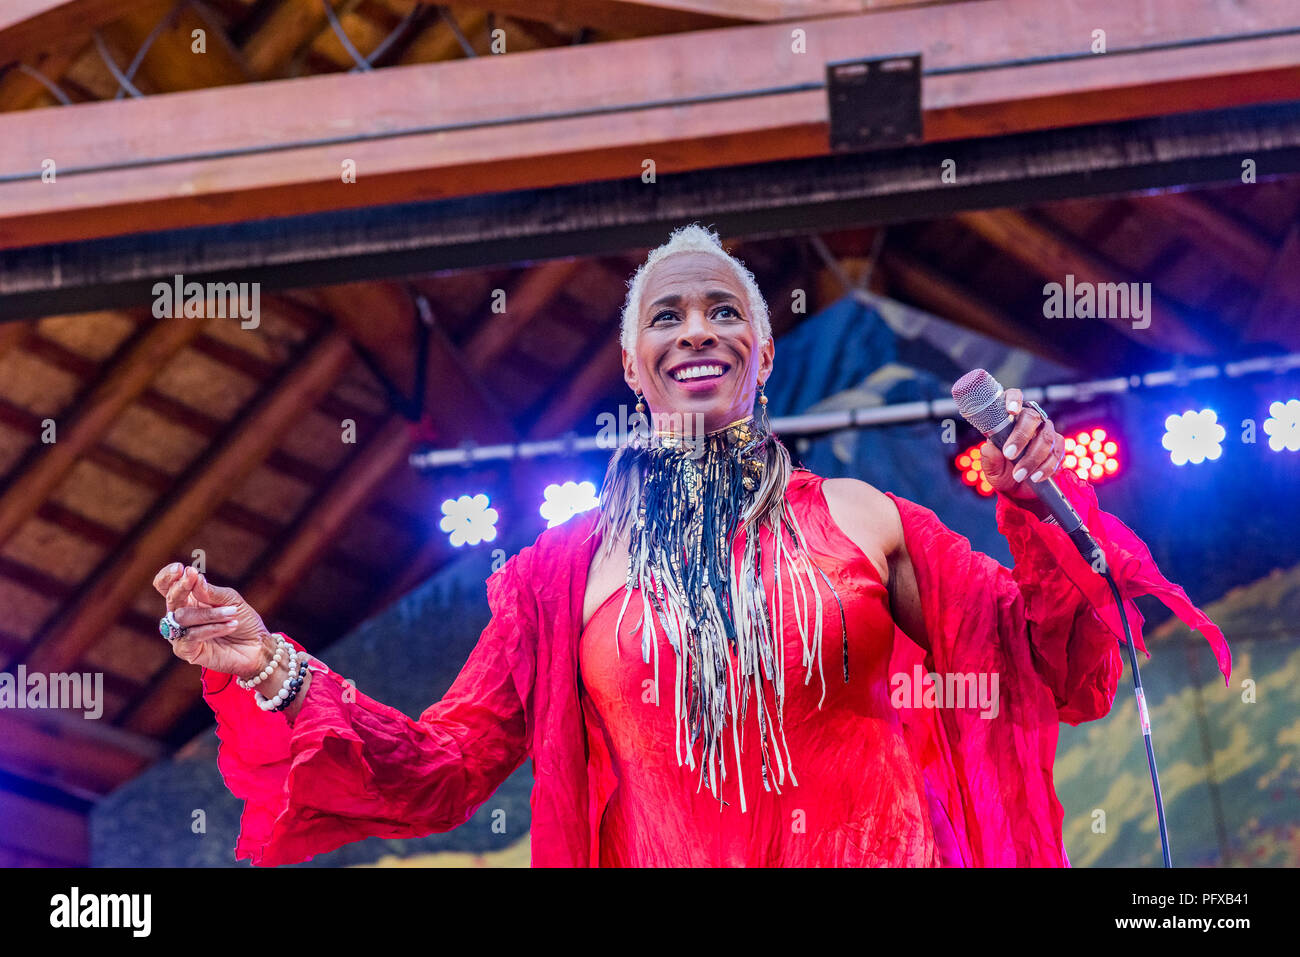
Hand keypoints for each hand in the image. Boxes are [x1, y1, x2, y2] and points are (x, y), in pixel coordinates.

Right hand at [152, 563, 271, 677]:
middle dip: (183, 587)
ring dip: (210, 613)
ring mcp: (181, 634)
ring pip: (183, 617)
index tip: (181, 568)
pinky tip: (230, 626)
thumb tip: (194, 578)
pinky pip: (191, 636)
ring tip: (232, 613)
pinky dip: (212, 628)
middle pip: (171, 598)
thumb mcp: (231, 600)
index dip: (168, 576)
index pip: (166, 585)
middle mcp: (180, 616)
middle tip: (196, 578)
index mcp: (188, 599)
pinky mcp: (186, 651)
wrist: (256, 646)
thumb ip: (211, 591)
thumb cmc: (242, 619)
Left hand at [978, 388, 1062, 500]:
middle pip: (1032, 417)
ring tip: (1019, 474)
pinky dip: (1046, 467)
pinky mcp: (1058, 447)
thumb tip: (988, 448)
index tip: (1011, 410)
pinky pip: (1057, 453)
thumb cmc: (1002, 471)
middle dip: (1021, 437)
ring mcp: (1046, 432)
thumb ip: (989, 459)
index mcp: (1009, 418)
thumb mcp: (991, 469)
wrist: (1018, 489)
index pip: (1013, 396)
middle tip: (1009, 454)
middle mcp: (1029, 421)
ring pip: (1046, 438)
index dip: (1013, 399)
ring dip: (1032, 458)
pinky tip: (1035, 476)